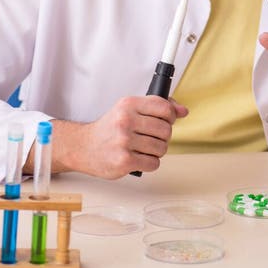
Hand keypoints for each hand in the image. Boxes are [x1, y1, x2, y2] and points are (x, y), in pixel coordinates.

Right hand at [44, 96, 188, 178]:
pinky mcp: (124, 161)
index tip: (166, 121)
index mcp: (129, 104)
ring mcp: (124, 141)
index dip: (170, 116)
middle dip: (163, 136)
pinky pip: (153, 163)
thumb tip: (183, 111)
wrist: (83, 147)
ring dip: (157, 151)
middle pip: (166, 129)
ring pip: (161, 148)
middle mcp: (126, 120)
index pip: (164, 107)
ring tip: (144, 149)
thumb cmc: (110, 128)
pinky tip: (139, 158)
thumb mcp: (129, 109)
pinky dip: (150, 163)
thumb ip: (156, 107)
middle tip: (152, 138)